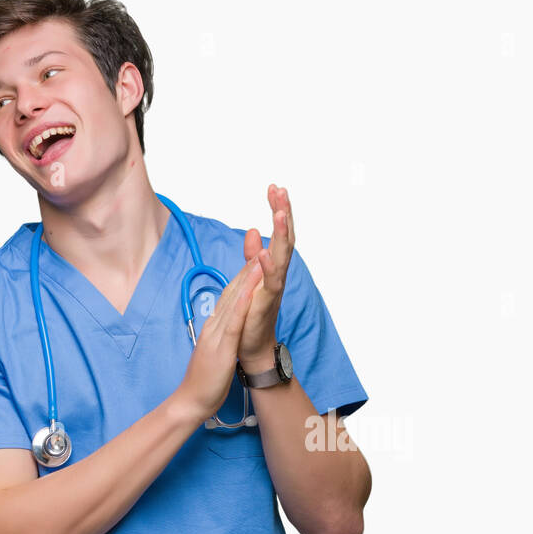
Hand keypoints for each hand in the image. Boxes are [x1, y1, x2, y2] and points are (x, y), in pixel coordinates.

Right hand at [175, 254, 262, 420]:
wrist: (191, 400)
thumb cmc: (205, 380)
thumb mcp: (215, 351)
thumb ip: (220, 336)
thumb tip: (226, 326)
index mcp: (214, 326)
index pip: (230, 297)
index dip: (243, 276)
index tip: (255, 259)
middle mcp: (214, 325)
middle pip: (232, 292)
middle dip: (246, 269)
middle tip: (259, 245)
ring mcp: (216, 334)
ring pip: (233, 302)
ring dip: (246, 279)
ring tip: (260, 258)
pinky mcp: (221, 347)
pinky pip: (233, 323)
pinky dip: (243, 305)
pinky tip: (252, 291)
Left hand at [239, 183, 294, 365]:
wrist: (250, 346)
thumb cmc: (250, 314)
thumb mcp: (248, 278)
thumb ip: (251, 256)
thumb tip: (251, 231)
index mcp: (273, 266)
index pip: (278, 233)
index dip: (277, 210)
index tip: (274, 187)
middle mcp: (278, 273)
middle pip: (284, 238)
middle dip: (283, 213)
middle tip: (281, 190)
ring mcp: (274, 287)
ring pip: (282, 256)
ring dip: (280, 233)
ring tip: (278, 212)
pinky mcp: (267, 302)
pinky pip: (271, 282)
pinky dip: (267, 266)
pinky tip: (263, 251)